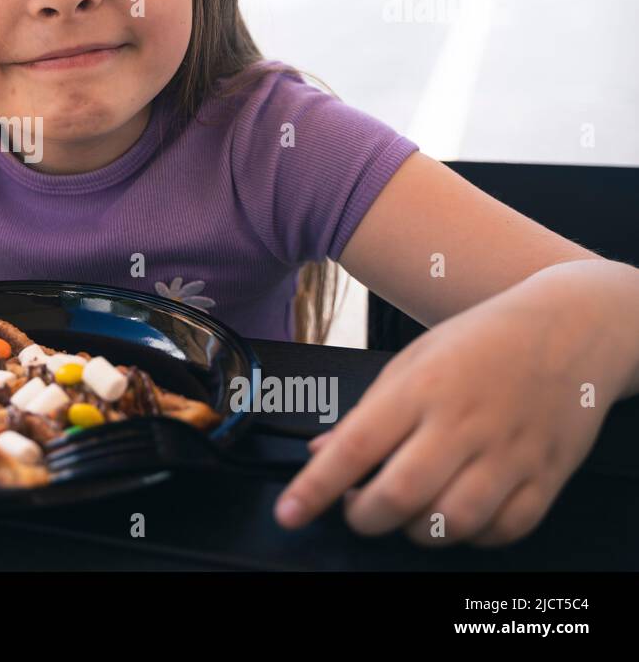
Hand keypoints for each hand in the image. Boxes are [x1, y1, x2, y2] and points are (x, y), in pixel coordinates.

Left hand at [274, 286, 627, 546]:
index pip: (356, 445)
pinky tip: (457, 514)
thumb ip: (366, 412)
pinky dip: (473, 536)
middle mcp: (465, 422)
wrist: (571, 326)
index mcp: (422, 387)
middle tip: (356, 509)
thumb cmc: (482, 341)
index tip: (289, 511)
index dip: (316, 486)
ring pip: (453, 521)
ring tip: (407, 511)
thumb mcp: (412, 359)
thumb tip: (320, 453)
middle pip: (402, 494)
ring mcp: (510, 452)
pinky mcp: (547, 475)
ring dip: (417, 530)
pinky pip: (505, 529)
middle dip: (365, 516)